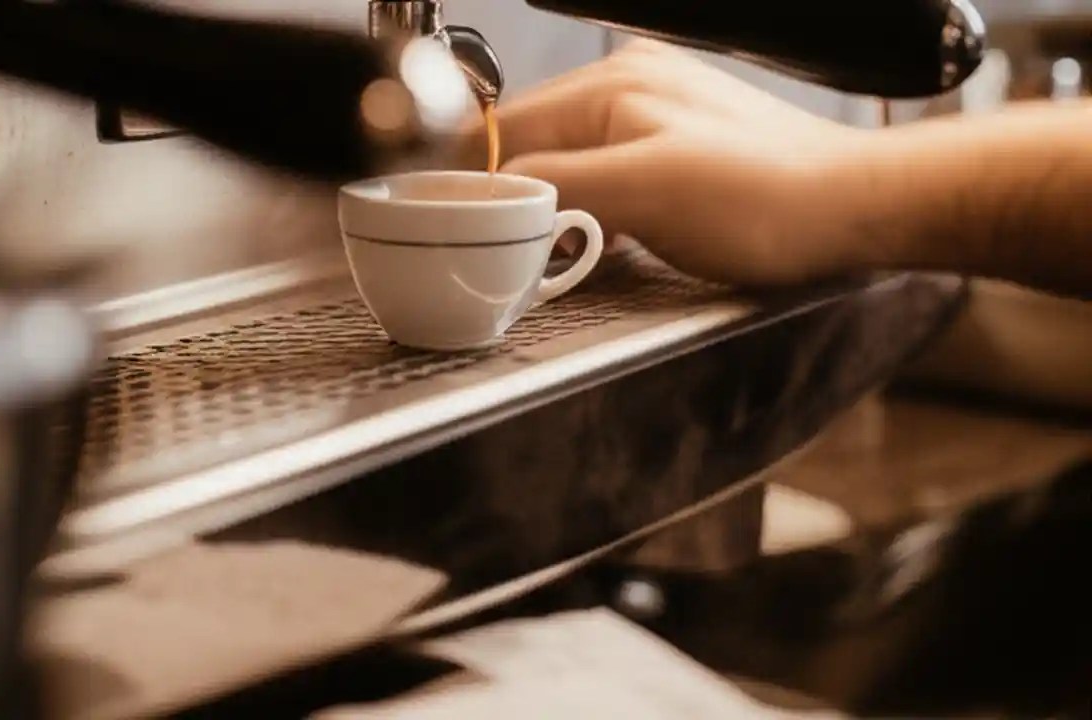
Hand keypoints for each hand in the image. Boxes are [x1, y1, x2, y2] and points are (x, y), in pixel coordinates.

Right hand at [461, 40, 874, 286]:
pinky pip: (601, 169)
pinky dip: (584, 202)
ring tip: (534, 247)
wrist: (853, 206)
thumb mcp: (647, 191)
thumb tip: (497, 193)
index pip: (505, 127)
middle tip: (487, 247)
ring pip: (564, 157)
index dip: (470, 177)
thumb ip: (560, 183)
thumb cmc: (765, 199)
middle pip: (530, 140)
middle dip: (505, 192)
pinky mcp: (674, 145)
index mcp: (613, 86)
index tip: (446, 224)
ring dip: (545, 202)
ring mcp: (654, 113)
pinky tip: (591, 234)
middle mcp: (628, 86)